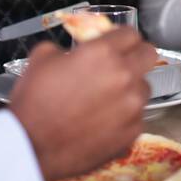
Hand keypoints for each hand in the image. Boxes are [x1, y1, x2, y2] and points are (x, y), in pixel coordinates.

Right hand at [9, 26, 158, 180]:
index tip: (116, 44)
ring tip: (107, 98)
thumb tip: (74, 52)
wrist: (32, 147)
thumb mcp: (41, 58)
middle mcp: (124, 76)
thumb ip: (65, 48)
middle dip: (135, 55)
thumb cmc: (34, 103)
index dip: (121, 37)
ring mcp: (132, 106)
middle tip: (120, 64)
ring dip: (130, 88)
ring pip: (144, 87)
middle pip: (148, 54)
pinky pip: (137, 116)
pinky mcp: (132, 131)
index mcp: (103, 53)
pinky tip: (104, 120)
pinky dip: (125, 116)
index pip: (130, 33)